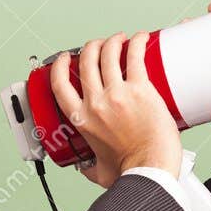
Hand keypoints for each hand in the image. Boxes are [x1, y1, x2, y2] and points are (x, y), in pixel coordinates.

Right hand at [49, 30, 182, 188]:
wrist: (151, 170)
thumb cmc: (129, 172)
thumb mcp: (98, 170)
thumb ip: (89, 169)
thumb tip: (86, 169)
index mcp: (81, 119)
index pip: (60, 84)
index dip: (59, 66)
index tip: (64, 59)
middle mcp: (96, 103)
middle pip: (87, 62)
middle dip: (91, 47)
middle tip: (99, 45)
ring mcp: (118, 94)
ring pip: (108, 55)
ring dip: (112, 41)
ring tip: (119, 38)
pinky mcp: (141, 90)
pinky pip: (135, 58)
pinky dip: (136, 43)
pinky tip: (139, 38)